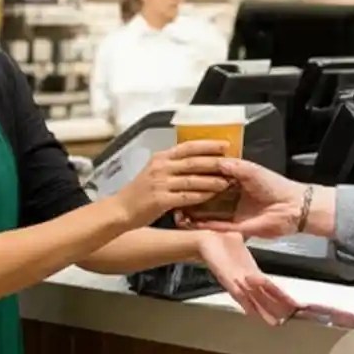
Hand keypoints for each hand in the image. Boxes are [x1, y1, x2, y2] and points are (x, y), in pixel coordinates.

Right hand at [112, 141, 229, 227]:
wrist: (121, 209)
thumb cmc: (140, 193)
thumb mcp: (154, 171)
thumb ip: (173, 165)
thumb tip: (198, 162)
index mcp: (161, 158)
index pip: (188, 146)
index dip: (208, 145)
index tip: (225, 144)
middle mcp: (161, 167)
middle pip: (193, 161)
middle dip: (215, 162)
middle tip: (232, 163)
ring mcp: (160, 183)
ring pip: (192, 179)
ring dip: (212, 180)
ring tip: (227, 182)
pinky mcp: (161, 200)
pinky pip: (186, 196)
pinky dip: (200, 196)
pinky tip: (212, 196)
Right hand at [177, 159, 307, 239]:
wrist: (292, 207)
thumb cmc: (276, 186)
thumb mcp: (251, 170)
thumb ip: (233, 166)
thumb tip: (215, 161)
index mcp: (236, 181)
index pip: (213, 178)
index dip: (199, 177)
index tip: (184, 175)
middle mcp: (232, 197)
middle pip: (208, 197)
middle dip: (193, 197)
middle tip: (176, 194)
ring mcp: (233, 213)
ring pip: (209, 214)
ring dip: (194, 214)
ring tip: (178, 211)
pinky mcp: (237, 227)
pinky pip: (217, 227)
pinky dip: (204, 226)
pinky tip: (191, 223)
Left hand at [197, 232, 300, 325]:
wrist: (206, 239)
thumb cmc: (222, 240)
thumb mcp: (240, 238)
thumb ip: (248, 241)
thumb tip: (258, 233)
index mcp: (251, 271)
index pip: (271, 286)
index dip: (282, 296)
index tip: (294, 305)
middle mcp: (245, 279)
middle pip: (263, 297)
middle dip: (274, 309)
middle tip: (284, 322)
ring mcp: (236, 280)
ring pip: (252, 299)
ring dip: (262, 310)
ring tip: (272, 322)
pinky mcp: (225, 278)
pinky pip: (236, 292)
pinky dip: (244, 301)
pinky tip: (251, 311)